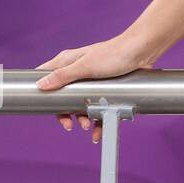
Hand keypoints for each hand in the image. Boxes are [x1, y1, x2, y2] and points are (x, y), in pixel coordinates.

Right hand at [35, 33, 159, 142]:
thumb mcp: (85, 66)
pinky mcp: (107, 88)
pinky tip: (99, 132)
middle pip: (64, 96)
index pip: (46, 77)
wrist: (143, 51)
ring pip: (81, 104)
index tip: (43, 108)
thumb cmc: (114, 54)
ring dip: (83, 118)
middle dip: (66, 113)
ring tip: (89, 126)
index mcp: (68, 62)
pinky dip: (98, 119)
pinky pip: (99, 107)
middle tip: (70, 124)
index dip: (41, 91)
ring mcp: (93, 80)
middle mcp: (78, 71)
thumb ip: (63, 76)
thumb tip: (40, 85)